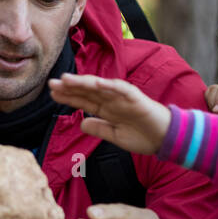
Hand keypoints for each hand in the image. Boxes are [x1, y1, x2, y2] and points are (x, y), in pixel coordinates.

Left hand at [48, 73, 171, 154]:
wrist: (165, 139)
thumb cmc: (143, 136)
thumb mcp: (115, 136)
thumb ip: (99, 129)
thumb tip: (81, 123)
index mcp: (106, 109)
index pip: (83, 100)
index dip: (68, 97)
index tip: (52, 93)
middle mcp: (112, 100)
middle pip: (87, 91)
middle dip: (70, 87)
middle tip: (52, 83)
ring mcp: (123, 97)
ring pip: (100, 87)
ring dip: (84, 82)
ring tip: (67, 79)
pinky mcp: (136, 98)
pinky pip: (122, 89)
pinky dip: (110, 85)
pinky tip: (97, 82)